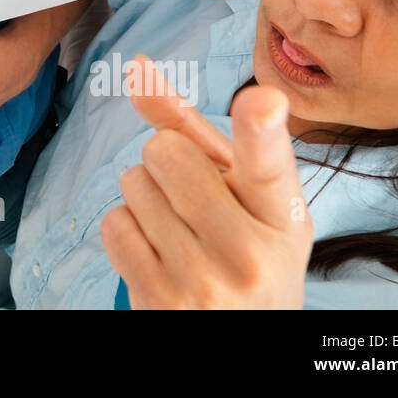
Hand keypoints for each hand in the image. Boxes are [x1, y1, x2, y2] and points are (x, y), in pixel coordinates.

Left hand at [100, 56, 312, 307]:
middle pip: (167, 150)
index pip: (269, 163)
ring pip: (133, 182)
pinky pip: (114, 222)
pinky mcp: (161, 301)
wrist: (239, 331)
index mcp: (283, 216)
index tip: (262, 101)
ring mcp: (204, 281)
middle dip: (167, 161)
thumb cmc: (240, 245)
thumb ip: (189, 126)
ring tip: (180, 231)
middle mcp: (250, 251)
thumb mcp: (238, 190)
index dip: (263, 127)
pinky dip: (127, 229)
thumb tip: (136, 66)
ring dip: (146, 196)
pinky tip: (158, 253)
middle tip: (193, 198)